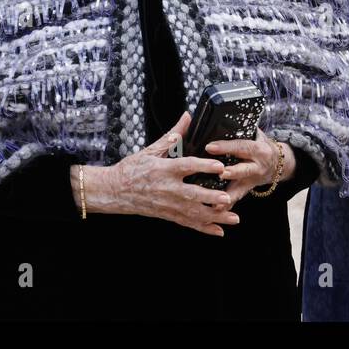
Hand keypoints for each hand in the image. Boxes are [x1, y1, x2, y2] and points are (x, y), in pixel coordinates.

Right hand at [78, 112, 240, 235]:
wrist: (114, 191)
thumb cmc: (132, 169)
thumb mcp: (150, 150)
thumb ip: (172, 135)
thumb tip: (187, 118)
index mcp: (163, 169)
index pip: (186, 166)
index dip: (203, 166)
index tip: (219, 166)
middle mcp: (167, 188)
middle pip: (192, 194)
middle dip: (211, 198)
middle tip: (227, 197)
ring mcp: (168, 204)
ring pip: (194, 213)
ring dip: (215, 217)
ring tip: (233, 217)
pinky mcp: (168, 215)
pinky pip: (188, 223)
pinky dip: (204, 228)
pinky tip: (219, 231)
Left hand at [207, 129, 295, 205]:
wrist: (279, 163)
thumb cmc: (261, 144)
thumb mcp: (256, 134)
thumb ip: (242, 130)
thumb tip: (219, 118)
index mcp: (259, 149)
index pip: (241, 146)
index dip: (227, 146)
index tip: (210, 146)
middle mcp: (257, 166)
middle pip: (244, 169)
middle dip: (232, 172)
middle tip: (220, 173)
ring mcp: (253, 180)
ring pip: (240, 189)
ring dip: (228, 195)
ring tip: (216, 201)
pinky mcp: (247, 189)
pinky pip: (237, 198)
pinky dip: (227, 205)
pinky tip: (216, 211)